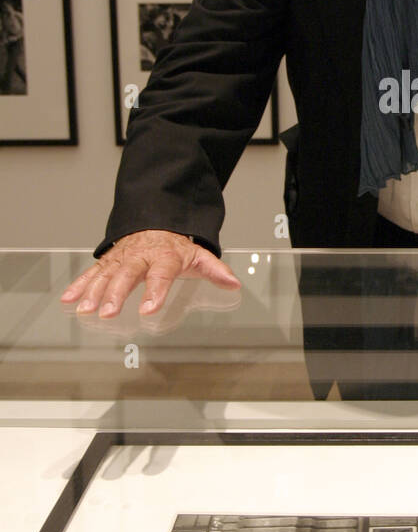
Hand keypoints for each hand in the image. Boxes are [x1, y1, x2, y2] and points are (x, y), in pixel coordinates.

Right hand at [60, 229, 240, 318]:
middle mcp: (141, 256)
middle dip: (116, 293)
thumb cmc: (176, 245)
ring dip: (94, 292)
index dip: (155, 292)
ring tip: (85, 309)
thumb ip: (214, 270)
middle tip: (108, 312)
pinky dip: (79, 284)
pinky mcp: (109, 260)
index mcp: (165, 256)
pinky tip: (69, 299)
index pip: (161, 274)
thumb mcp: (197, 255)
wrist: (155, 219)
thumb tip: (234, 283)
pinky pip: (92, 272)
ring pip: (106, 273)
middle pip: (128, 274)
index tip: (148, 310)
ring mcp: (122, 257)